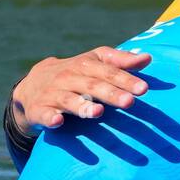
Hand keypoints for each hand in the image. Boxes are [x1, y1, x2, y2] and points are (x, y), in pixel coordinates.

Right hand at [10, 46, 150, 132]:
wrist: (31, 85)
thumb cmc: (74, 74)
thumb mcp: (94, 63)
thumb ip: (120, 61)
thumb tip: (147, 57)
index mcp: (85, 65)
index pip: (108, 71)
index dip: (126, 79)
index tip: (144, 89)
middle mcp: (69, 77)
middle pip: (92, 85)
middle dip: (111, 94)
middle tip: (130, 102)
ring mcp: (53, 93)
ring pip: (69, 100)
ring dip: (83, 106)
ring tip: (98, 112)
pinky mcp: (39, 109)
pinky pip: (45, 114)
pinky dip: (50, 117)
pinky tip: (57, 121)